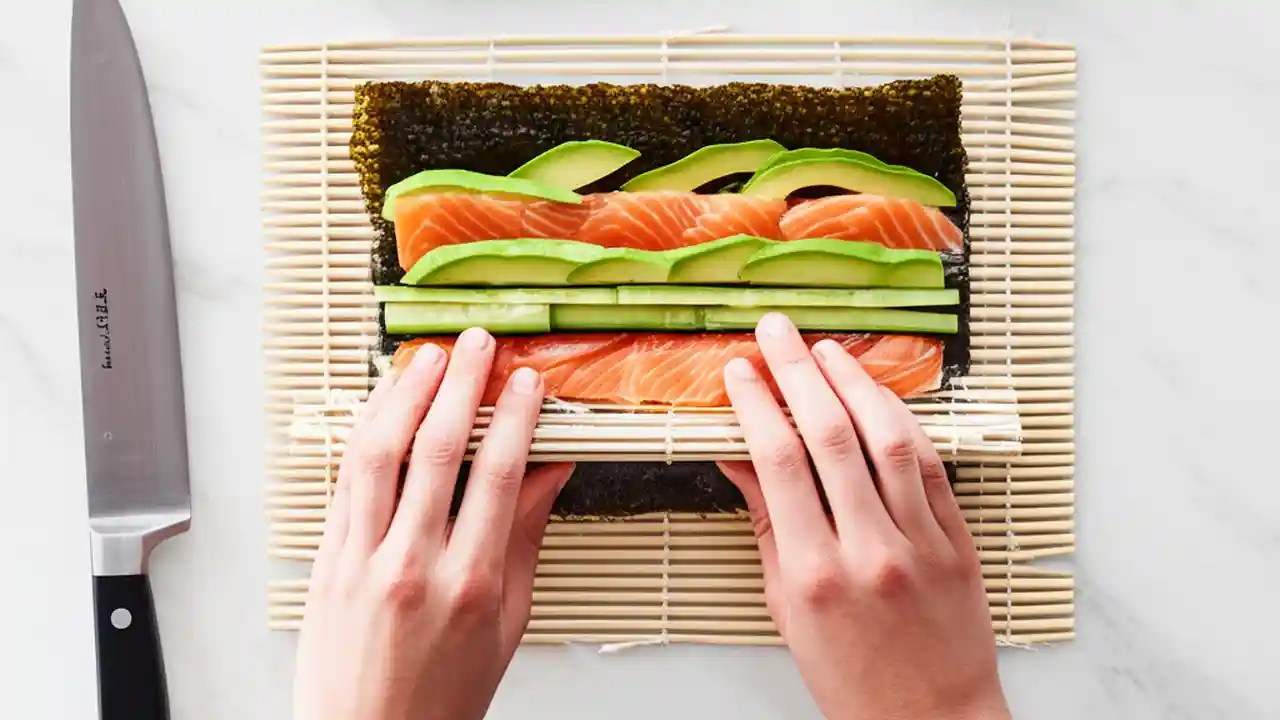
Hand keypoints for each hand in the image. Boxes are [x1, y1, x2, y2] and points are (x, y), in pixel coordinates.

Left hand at [293, 328, 572, 719]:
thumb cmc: (443, 696)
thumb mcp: (508, 623)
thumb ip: (524, 539)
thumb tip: (548, 473)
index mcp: (469, 586)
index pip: (497, 475)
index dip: (515, 417)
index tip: (528, 383)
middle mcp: (411, 566)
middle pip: (436, 450)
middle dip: (462, 385)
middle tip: (480, 346)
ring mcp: (361, 560)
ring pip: (379, 453)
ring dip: (406, 394)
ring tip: (429, 358)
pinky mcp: (327, 560)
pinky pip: (346, 481)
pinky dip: (367, 433)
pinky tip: (386, 406)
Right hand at [719, 314, 1008, 719]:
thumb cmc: (849, 675)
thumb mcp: (787, 608)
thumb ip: (766, 526)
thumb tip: (737, 459)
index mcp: (814, 573)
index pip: (778, 463)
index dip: (756, 405)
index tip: (739, 370)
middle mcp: (868, 550)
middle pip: (829, 436)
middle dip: (797, 372)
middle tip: (776, 331)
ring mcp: (920, 542)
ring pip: (887, 439)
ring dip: (854, 383)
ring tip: (827, 349)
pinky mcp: (957, 541)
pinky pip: (930, 465)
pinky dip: (902, 421)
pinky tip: (878, 395)